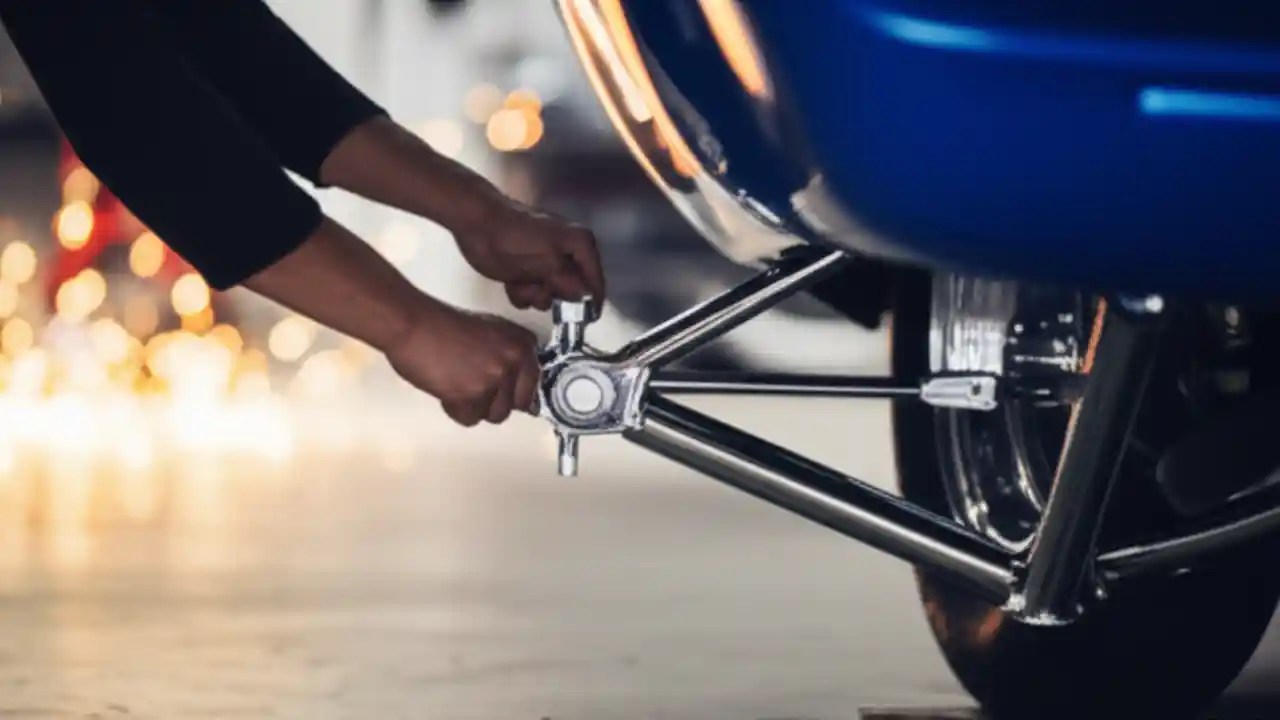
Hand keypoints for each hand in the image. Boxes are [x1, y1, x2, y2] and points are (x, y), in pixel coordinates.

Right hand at [386, 300, 541, 426]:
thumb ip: (509, 359)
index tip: (500, 390)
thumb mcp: (491, 334)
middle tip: (473, 386)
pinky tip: (445, 388)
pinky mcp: (472, 395)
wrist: (414, 325)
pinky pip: (470, 419)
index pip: (533, 385)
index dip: (514, 391)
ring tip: (456, 382)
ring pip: (494, 415)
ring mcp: (494, 379)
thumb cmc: (444, 327)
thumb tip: (527, 400)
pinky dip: (455, 409)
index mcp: (522, 344)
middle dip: (495, 401)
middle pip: (517, 405)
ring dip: (475, 406)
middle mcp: (514, 361)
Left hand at [453, 200, 605, 311]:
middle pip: (572, 292)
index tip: (578, 321)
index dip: (588, 304)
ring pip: (550, 294)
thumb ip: (570, 283)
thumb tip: (586, 298)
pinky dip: (522, 291)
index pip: (595, 283)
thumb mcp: (546, 264)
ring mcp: (549, 259)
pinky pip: (533, 291)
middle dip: (552, 296)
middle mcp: (569, 250)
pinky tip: (511, 280)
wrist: (475, 222)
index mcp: (580, 243)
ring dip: (533, 294)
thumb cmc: (510, 238)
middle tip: (536, 288)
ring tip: (519, 280)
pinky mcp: (531, 266)